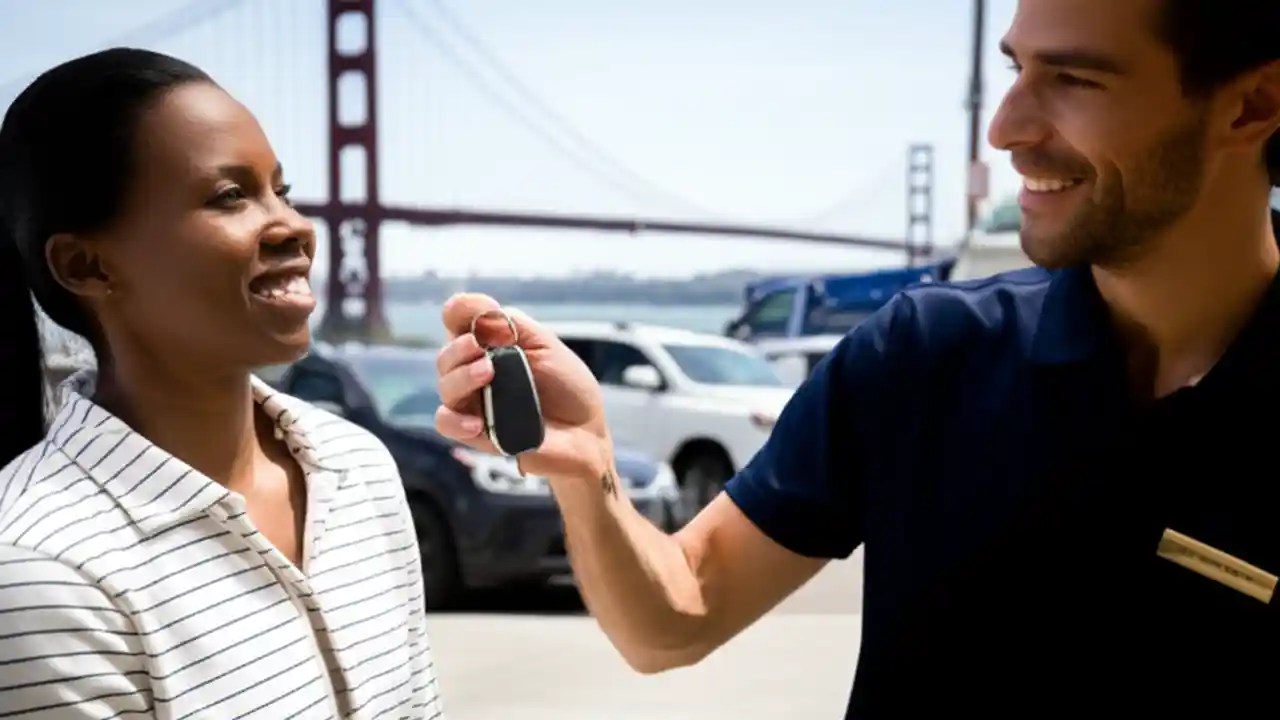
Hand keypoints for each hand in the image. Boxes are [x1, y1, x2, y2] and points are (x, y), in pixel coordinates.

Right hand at [434, 293, 611, 482]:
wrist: (586, 431)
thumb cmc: (567, 386)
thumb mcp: (545, 345)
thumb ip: (512, 325)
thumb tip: (480, 311)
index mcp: (490, 343)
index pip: (457, 320)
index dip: (460, 311)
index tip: (474, 311)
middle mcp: (474, 370)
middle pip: (446, 355)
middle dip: (460, 347)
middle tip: (481, 347)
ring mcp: (474, 402)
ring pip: (445, 386)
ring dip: (461, 376)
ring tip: (487, 374)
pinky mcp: (476, 433)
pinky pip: (446, 423)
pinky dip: (455, 420)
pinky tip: (476, 422)